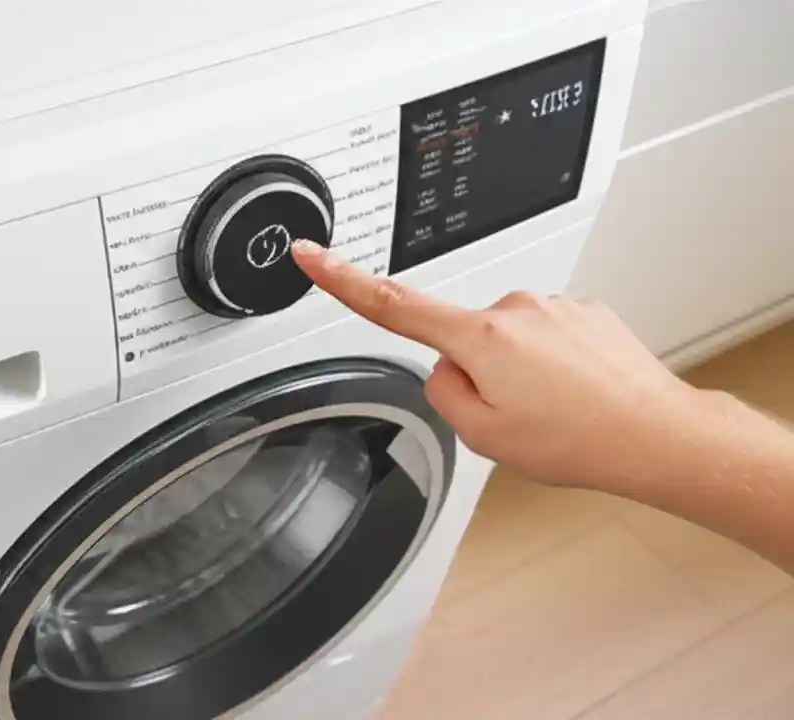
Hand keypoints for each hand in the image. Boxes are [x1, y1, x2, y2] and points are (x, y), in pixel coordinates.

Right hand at [291, 240, 708, 488]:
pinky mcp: (583, 311)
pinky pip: (544, 338)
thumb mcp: (484, 436)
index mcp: (480, 337)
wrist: (655, 434)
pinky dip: (552, 366)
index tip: (310, 255)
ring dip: (520, 372)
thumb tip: (446, 368)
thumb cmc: (578, 439)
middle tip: (519, 415)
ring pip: (505, 341)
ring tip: (555, 409)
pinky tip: (576, 394)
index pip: (391, 305)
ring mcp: (553, 305)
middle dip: (478, 375)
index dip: (341, 280)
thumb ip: (443, 395)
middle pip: (461, 341)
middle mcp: (514, 307)